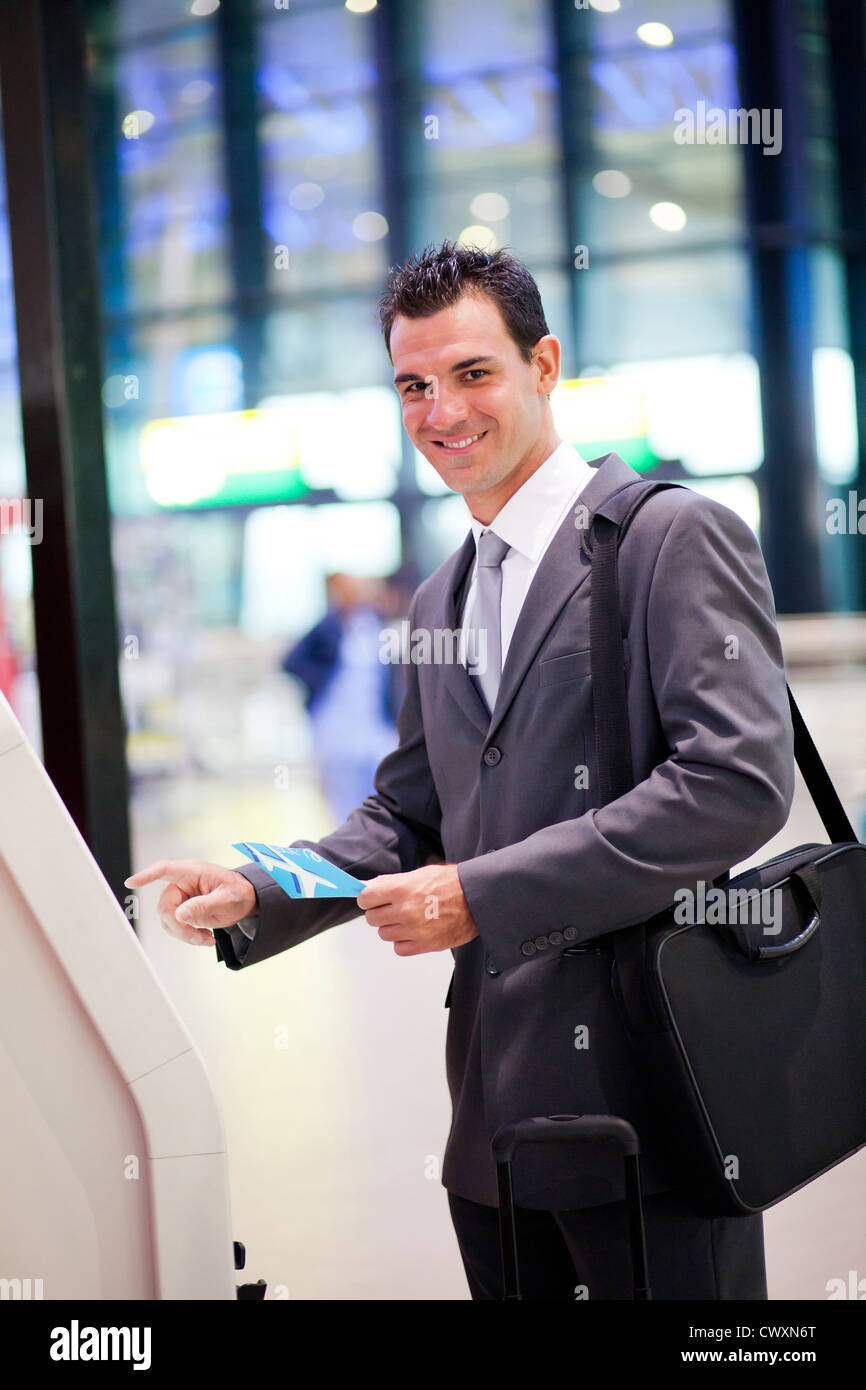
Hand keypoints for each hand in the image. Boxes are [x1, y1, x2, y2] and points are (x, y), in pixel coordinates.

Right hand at [124, 859, 257, 947]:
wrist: (244, 900)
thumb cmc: (237, 892)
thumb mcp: (227, 899)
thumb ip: (204, 906)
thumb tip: (180, 914)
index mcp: (193, 872)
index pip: (165, 869)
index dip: (147, 875)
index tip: (131, 882)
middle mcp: (182, 883)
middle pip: (165, 906)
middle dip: (180, 926)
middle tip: (200, 937)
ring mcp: (180, 898)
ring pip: (167, 920)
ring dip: (184, 934)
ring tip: (206, 938)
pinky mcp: (180, 910)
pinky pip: (174, 926)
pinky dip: (187, 936)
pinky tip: (204, 937)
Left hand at [357, 864, 478, 955]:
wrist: (476, 899)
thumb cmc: (450, 883)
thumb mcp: (419, 874)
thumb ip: (392, 882)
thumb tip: (369, 888)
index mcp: (402, 889)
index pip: (365, 898)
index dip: (367, 898)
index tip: (371, 899)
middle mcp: (405, 910)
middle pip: (372, 918)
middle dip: (378, 912)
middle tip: (391, 908)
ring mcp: (414, 930)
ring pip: (384, 934)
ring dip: (391, 927)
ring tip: (407, 919)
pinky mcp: (424, 945)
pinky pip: (399, 948)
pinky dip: (403, 941)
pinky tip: (413, 931)